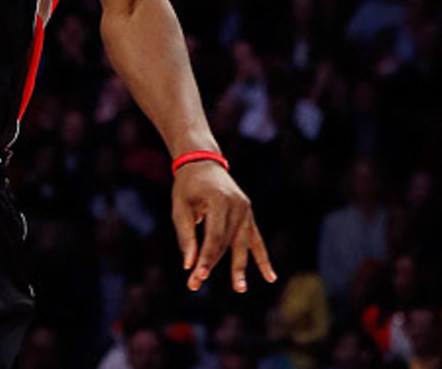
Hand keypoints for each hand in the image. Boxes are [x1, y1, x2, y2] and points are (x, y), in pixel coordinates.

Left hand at [172, 161, 275, 291]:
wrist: (202, 162)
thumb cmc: (187, 185)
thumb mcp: (180, 207)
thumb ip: (186, 235)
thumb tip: (189, 265)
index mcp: (220, 200)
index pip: (214, 236)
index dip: (207, 257)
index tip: (198, 275)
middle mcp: (238, 206)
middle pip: (226, 242)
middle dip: (211, 264)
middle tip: (194, 284)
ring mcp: (246, 210)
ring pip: (241, 244)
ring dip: (239, 267)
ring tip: (239, 288)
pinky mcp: (248, 215)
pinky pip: (256, 239)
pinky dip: (262, 258)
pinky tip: (270, 277)